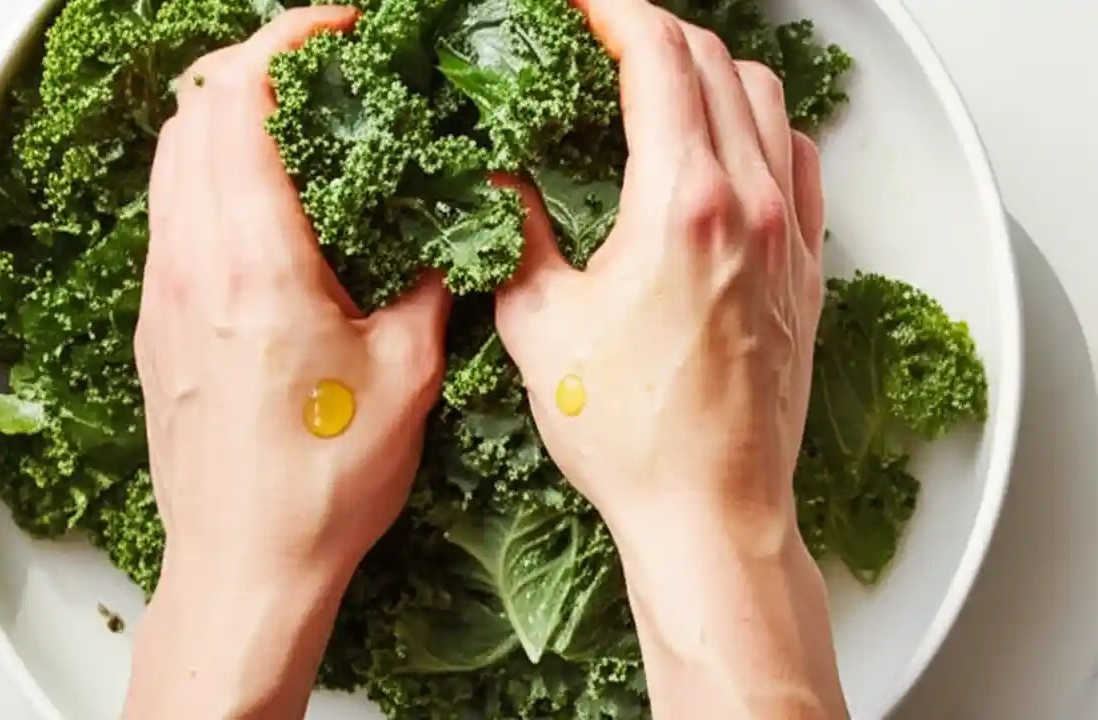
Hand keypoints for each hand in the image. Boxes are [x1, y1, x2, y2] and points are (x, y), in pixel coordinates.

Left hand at [126, 7, 447, 718]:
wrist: (244, 566)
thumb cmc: (323, 487)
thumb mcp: (410, 376)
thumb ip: (432, 284)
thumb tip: (450, 232)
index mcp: (256, 267)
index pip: (239, 100)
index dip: (285, 41)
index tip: (337, 29)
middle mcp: (191, 266)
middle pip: (192, 110)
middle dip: (255, 66)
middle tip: (323, 73)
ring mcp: (161, 293)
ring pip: (171, 157)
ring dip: (226, 118)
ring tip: (296, 129)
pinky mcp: (154, 323)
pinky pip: (168, 212)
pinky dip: (208, 175)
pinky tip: (264, 207)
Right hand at [496, 0, 824, 543]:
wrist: (709, 510)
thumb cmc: (630, 435)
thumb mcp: (539, 325)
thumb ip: (515, 236)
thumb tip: (498, 188)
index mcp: (682, 204)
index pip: (658, 57)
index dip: (614, 11)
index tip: (583, 4)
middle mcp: (751, 205)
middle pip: (716, 62)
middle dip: (656, 30)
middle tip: (607, 37)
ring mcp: (790, 236)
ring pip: (765, 101)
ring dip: (711, 70)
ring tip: (663, 80)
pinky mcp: (806, 272)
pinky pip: (801, 162)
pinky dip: (762, 127)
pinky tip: (731, 146)